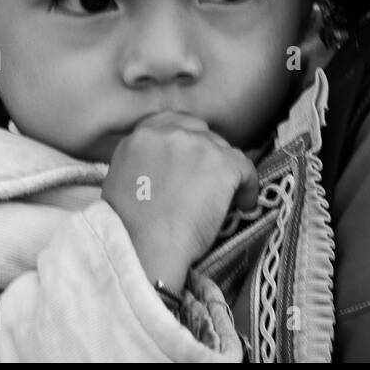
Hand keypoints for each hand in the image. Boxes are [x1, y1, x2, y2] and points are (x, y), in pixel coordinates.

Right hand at [101, 111, 258, 290]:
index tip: (194, 157)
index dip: (189, 139)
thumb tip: (165, 170)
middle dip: (207, 157)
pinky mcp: (222, 164)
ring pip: (223, 151)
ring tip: (227, 197)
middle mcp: (169, 134)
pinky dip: (248, 187)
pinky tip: (244, 204)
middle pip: (202, 134)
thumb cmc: (129, 230)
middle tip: (210, 183)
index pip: (173, 121)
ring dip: (225, 173)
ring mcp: (198, 145)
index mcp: (141, 137)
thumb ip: (143, 163)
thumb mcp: (121, 182)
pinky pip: (246, 168)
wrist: (142, 247)